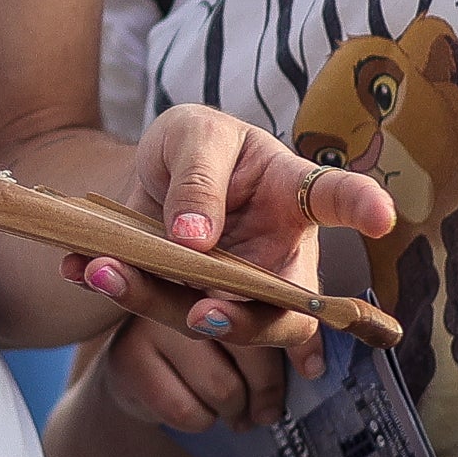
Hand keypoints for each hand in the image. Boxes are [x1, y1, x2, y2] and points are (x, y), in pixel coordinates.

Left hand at [66, 104, 396, 434]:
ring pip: (212, 319)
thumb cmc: (194, 146)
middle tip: (205, 312)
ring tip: (102, 269)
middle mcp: (275, 255)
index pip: (336, 198)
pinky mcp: (183, 302)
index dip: (362, 206)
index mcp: (292, 194)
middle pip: (285, 309)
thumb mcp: (192, 135)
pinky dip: (114, 292)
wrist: (149, 174)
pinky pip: (154, 311)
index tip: (381, 214)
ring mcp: (232, 287)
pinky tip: (77, 268)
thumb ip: (199, 177)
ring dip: (156, 302)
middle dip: (248, 321)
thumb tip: (194, 238)